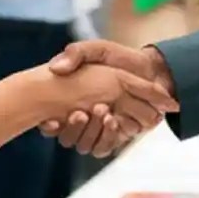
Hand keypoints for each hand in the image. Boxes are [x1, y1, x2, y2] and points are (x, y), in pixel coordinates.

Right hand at [40, 41, 176, 151]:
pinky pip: (106, 147)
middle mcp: (81, 120)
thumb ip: (76, 53)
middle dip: (73, 129)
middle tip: (82, 113)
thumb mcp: (96, 50)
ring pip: (85, 145)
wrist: (151, 70)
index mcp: (69, 102)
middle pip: (67, 138)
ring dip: (93, 133)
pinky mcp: (116, 136)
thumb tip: (55, 68)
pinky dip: (110, 136)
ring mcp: (99, 130)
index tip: (50, 121)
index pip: (49, 122)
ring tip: (106, 115)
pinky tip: (117, 120)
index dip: (47, 126)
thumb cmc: (119, 58)